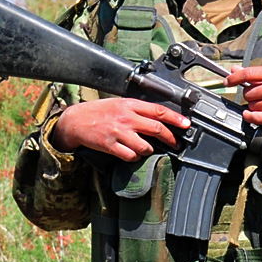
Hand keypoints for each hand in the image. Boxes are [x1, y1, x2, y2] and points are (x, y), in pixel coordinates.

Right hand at [50, 97, 186, 161]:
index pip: (158, 111)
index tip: (186, 124)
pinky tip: (133, 153)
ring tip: (146, 148)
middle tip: (176, 144)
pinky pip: (131, 156)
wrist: (75, 121)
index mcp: (129, 105)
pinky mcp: (110, 145)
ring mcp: (118, 132)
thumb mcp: (119, 104)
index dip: (175, 118)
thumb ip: (138, 110)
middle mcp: (126, 118)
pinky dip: (135, 157)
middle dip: (171, 139)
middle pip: (157, 129)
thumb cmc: (99, 112)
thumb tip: (159, 118)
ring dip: (149, 150)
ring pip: (146, 146)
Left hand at [224, 66, 261, 131]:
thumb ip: (257, 74)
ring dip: (254, 106)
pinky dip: (249, 116)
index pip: (249, 73)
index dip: (234, 78)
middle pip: (248, 92)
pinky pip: (255, 117)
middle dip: (250, 95)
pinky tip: (250, 114)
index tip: (227, 81)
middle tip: (259, 95)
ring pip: (251, 105)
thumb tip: (235, 70)